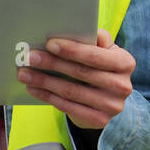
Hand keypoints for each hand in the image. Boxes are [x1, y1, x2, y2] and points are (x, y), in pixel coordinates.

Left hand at [18, 29, 134, 129]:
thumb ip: (96, 39)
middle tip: (30, 57)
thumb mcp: (105, 51)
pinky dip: (48, 97)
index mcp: (125, 63)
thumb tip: (77, 29)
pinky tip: (34, 88)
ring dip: (45, 81)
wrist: (108, 100)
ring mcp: (112, 105)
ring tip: (25, 73)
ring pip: (71, 91)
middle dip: (53, 64)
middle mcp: (122, 86)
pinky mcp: (99, 120)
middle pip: (81, 73)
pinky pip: (68, 107)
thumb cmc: (101, 67)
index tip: (49, 44)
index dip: (72, 50)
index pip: (95, 55)